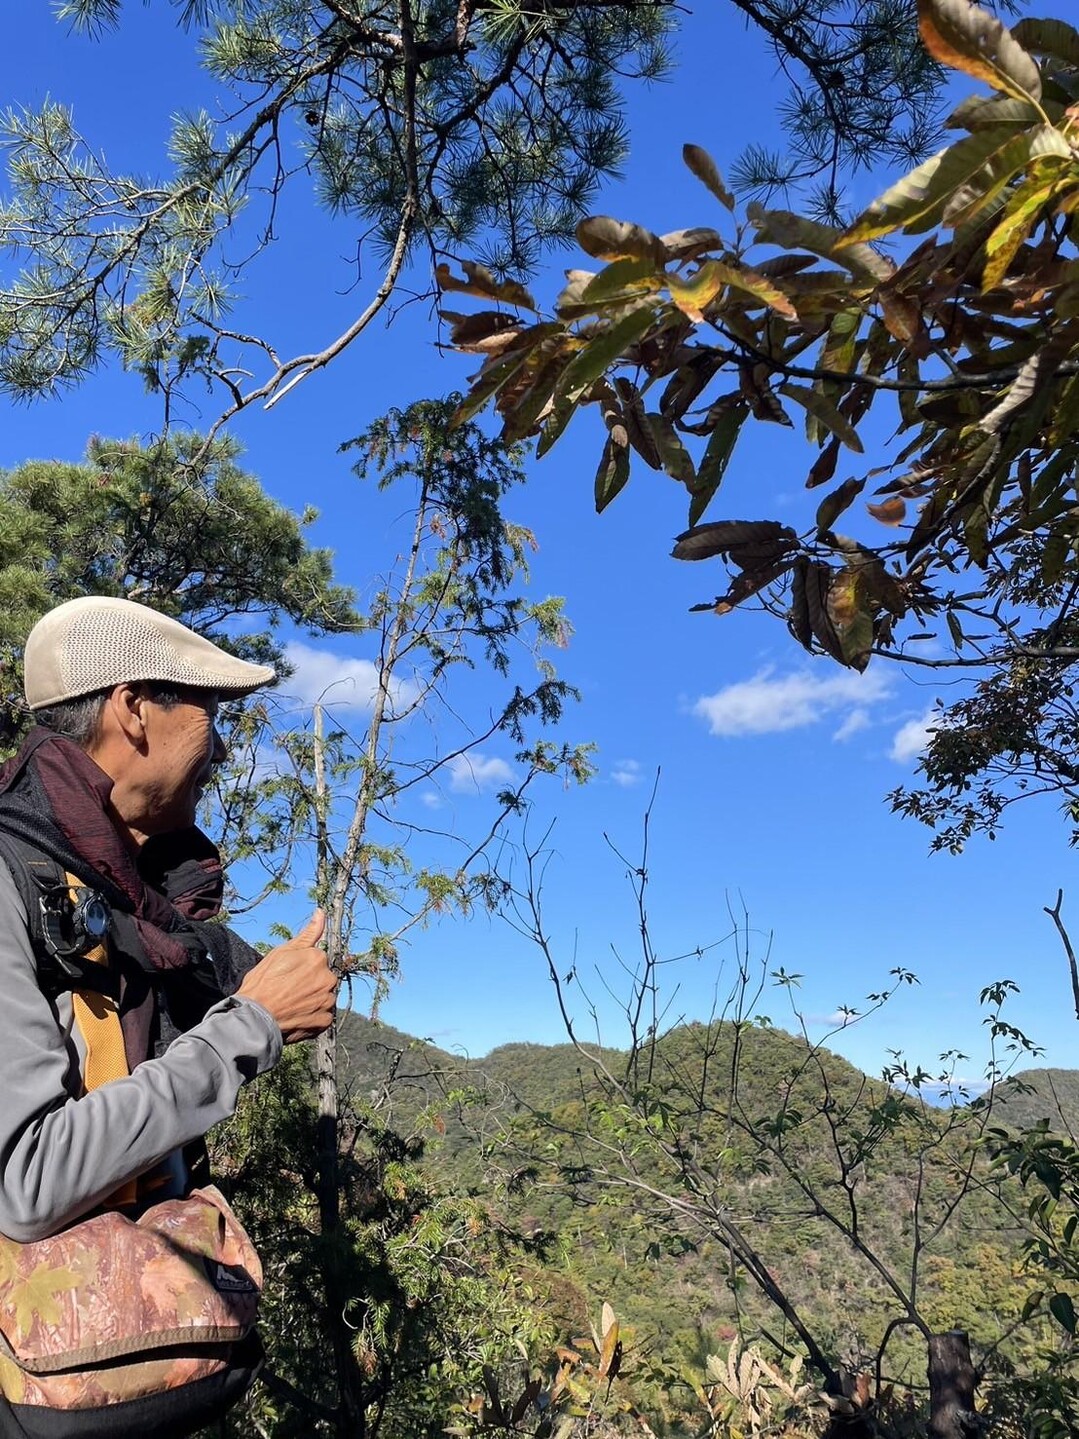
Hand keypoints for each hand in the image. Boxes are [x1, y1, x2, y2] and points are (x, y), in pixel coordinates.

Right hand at [237, 909, 336, 1043]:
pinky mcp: (325, 1020)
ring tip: (292, 1003)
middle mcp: (328, 978)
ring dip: (313, 998)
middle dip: (310, 982)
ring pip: (324, 996)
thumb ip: (308, 933)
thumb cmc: (264, 983)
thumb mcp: (282, 952)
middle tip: (289, 989)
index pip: (317, 959)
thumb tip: (320, 913)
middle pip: (323, 977)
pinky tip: (297, 1014)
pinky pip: (323, 1015)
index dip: (301, 966)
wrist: (255, 1016)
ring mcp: (327, 1000)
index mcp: (318, 958)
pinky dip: (313, 1015)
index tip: (288, 974)